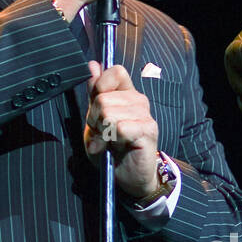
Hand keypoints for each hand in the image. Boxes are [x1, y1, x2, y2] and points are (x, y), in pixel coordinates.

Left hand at [84, 60, 159, 197]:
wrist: (126, 176)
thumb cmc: (110, 149)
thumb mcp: (95, 119)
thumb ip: (94, 93)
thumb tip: (93, 65)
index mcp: (127, 93)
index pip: (115, 72)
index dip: (99, 88)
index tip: (96, 109)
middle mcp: (138, 100)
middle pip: (104, 98)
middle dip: (95, 119)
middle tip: (102, 133)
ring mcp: (145, 115)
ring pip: (109, 113)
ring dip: (102, 132)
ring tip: (109, 141)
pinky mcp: (148, 130)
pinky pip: (120, 127)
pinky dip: (111, 140)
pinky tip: (115, 147)